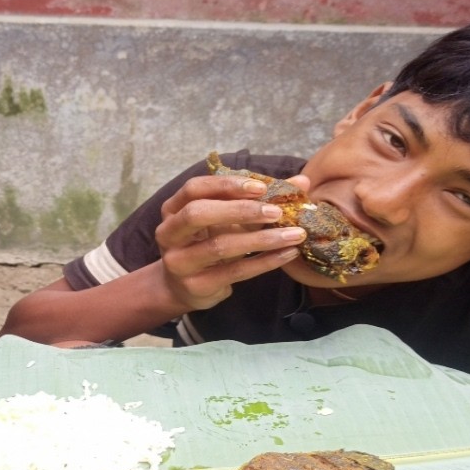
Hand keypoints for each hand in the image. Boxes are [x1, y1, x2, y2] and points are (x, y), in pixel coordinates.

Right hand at [154, 173, 306, 309]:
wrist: (184, 287)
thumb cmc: (207, 243)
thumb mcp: (226, 219)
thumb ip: (258, 199)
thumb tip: (300, 182)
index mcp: (173, 209)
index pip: (195, 188)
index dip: (226, 184)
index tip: (260, 187)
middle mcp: (169, 233)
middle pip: (198, 214)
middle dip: (240, 210)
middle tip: (276, 212)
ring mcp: (179, 262)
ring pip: (220, 246)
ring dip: (262, 239)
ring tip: (294, 234)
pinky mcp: (197, 285)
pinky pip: (234, 271)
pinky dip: (264, 261)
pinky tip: (287, 254)